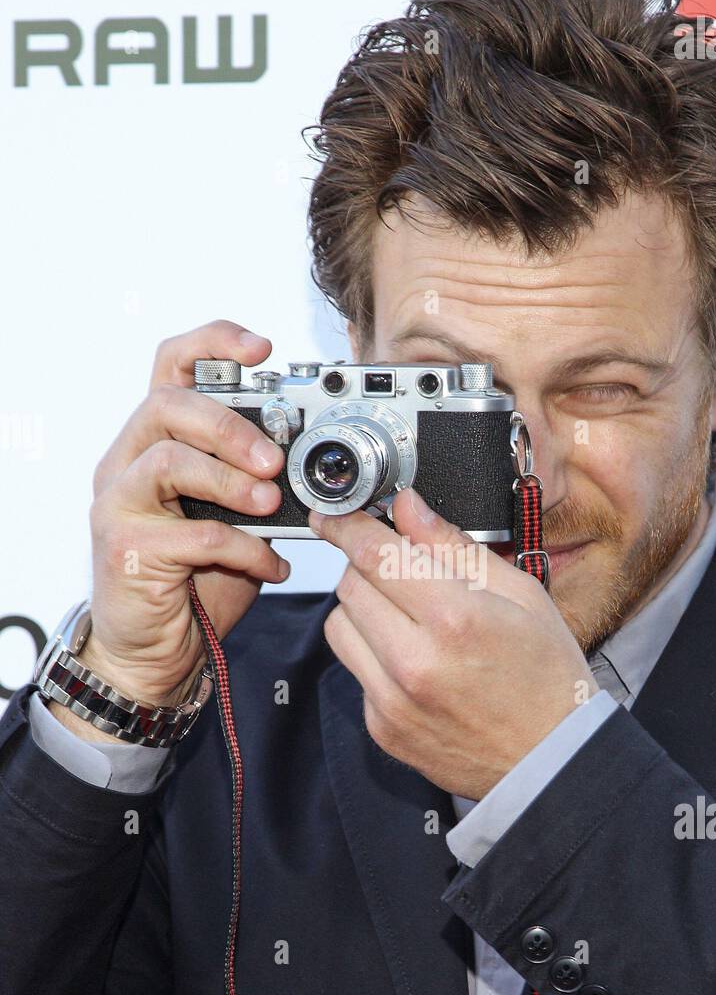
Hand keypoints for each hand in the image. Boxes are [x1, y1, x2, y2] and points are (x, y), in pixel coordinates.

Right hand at [78, 319, 290, 715]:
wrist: (157, 651)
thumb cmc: (196, 581)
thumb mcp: (237, 520)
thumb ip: (260, 483)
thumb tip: (317, 458)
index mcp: (154, 442)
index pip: (171, 366)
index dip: (215, 343)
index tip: (262, 349)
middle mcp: (126, 462)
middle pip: (167, 405)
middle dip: (230, 425)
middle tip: (275, 459)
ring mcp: (118, 503)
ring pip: (169, 460)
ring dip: (231, 480)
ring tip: (272, 506)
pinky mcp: (125, 547)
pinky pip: (192, 533)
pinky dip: (244, 548)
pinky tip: (270, 565)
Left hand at [311, 488, 596, 798]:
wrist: (552, 762)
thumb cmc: (547, 678)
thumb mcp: (520, 596)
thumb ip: (455, 547)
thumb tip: (408, 509)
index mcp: (454, 618)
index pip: (374, 554)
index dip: (346, 525)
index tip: (335, 515)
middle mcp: (414, 662)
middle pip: (349, 586)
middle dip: (366, 567)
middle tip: (399, 570)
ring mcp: (392, 700)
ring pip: (340, 628)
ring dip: (363, 611)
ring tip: (407, 618)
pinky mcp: (382, 728)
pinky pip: (356, 671)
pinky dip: (375, 656)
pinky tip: (416, 662)